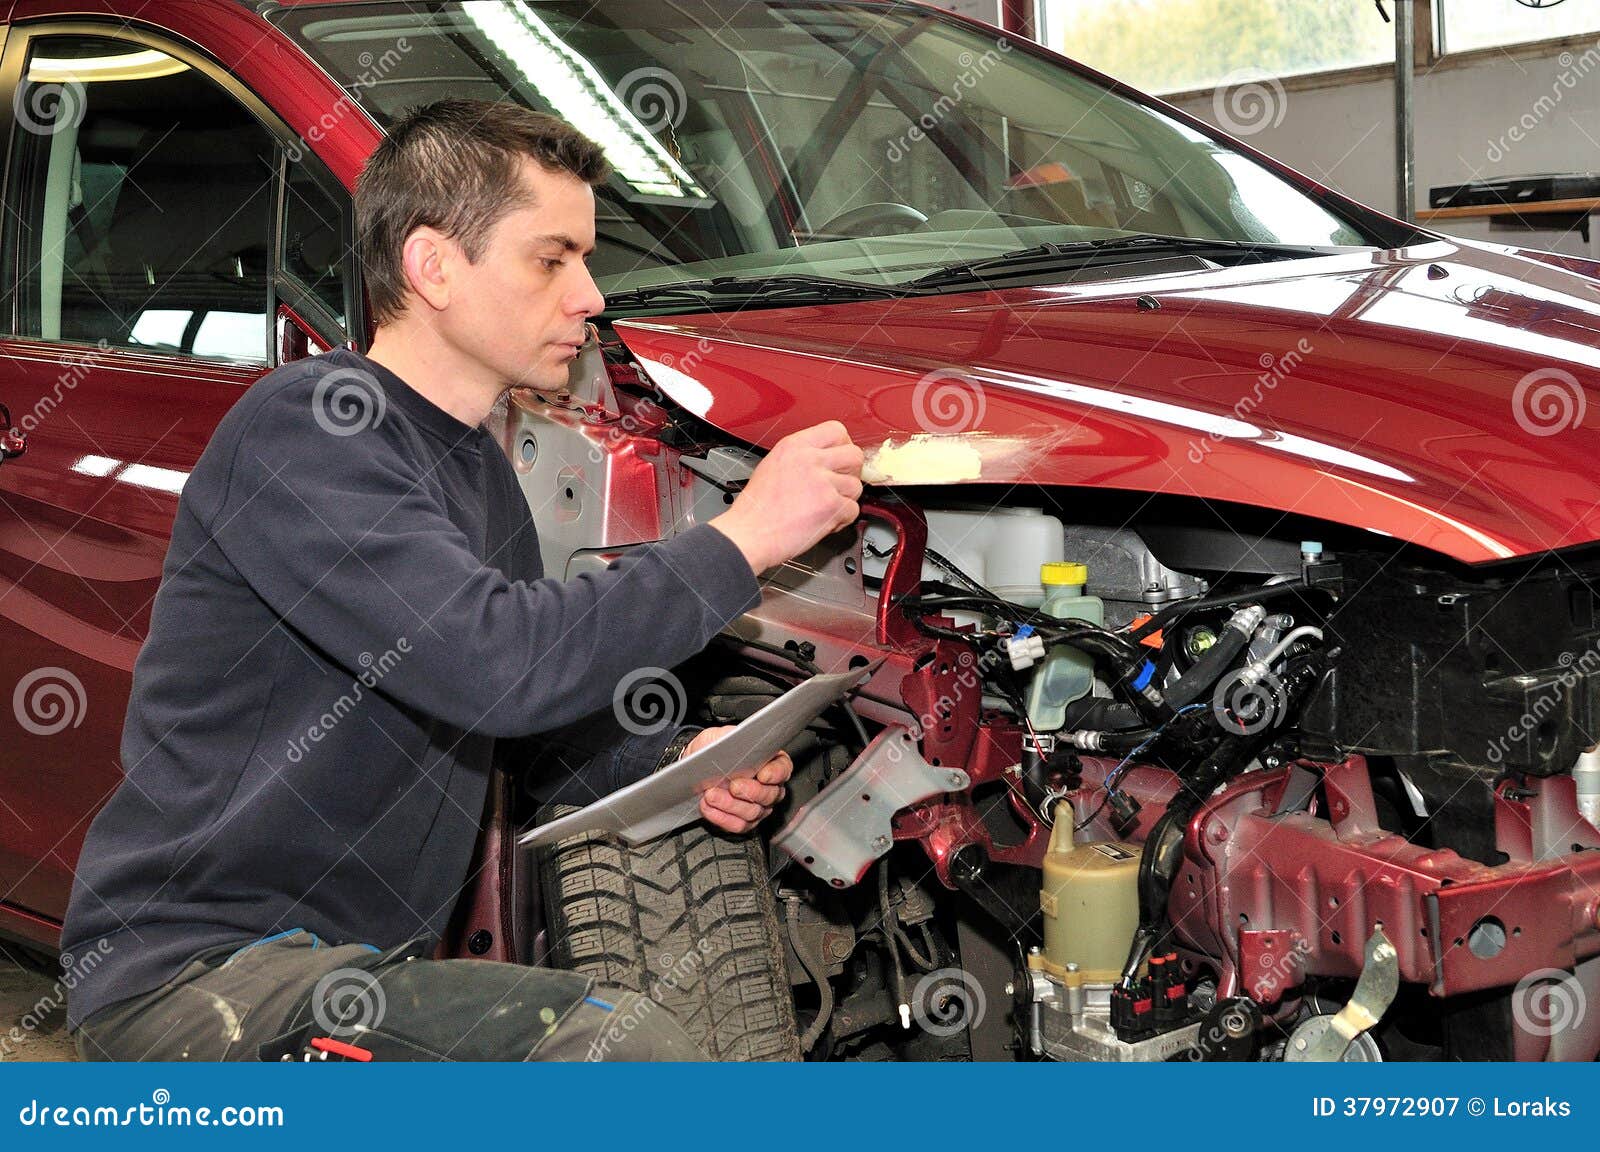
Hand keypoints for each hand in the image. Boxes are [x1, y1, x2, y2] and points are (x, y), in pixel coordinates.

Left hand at [683, 726, 793, 834]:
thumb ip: (732, 738)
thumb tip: (738, 743)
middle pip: (770, 795)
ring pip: (752, 812)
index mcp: (770, 761)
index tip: (762, 774)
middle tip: (732, 785)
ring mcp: (758, 806)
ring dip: (730, 805)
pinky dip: (722, 817)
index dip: (776, 773)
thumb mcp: (720, 735)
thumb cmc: (712, 749)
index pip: (783, 768)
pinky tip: (709, 807)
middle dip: (750, 791)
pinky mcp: (743, 821)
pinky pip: (738, 825)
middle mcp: (769, 786)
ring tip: (711, 794)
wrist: (695, 766)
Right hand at [710, 421, 863, 572]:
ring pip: (856, 485)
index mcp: (794, 445)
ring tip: (824, 507)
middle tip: (839, 484)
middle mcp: (809, 459)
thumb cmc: (756, 508)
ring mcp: (822, 482)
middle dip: (850, 472)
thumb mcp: (772, 465)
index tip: (839, 458)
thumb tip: (826, 458)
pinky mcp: (831, 505)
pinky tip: (823, 521)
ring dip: (845, 499)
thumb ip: (801, 457)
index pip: (836, 430)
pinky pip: (853, 509)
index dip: (843, 445)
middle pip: (854, 454)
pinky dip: (841, 520)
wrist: (749, 534)